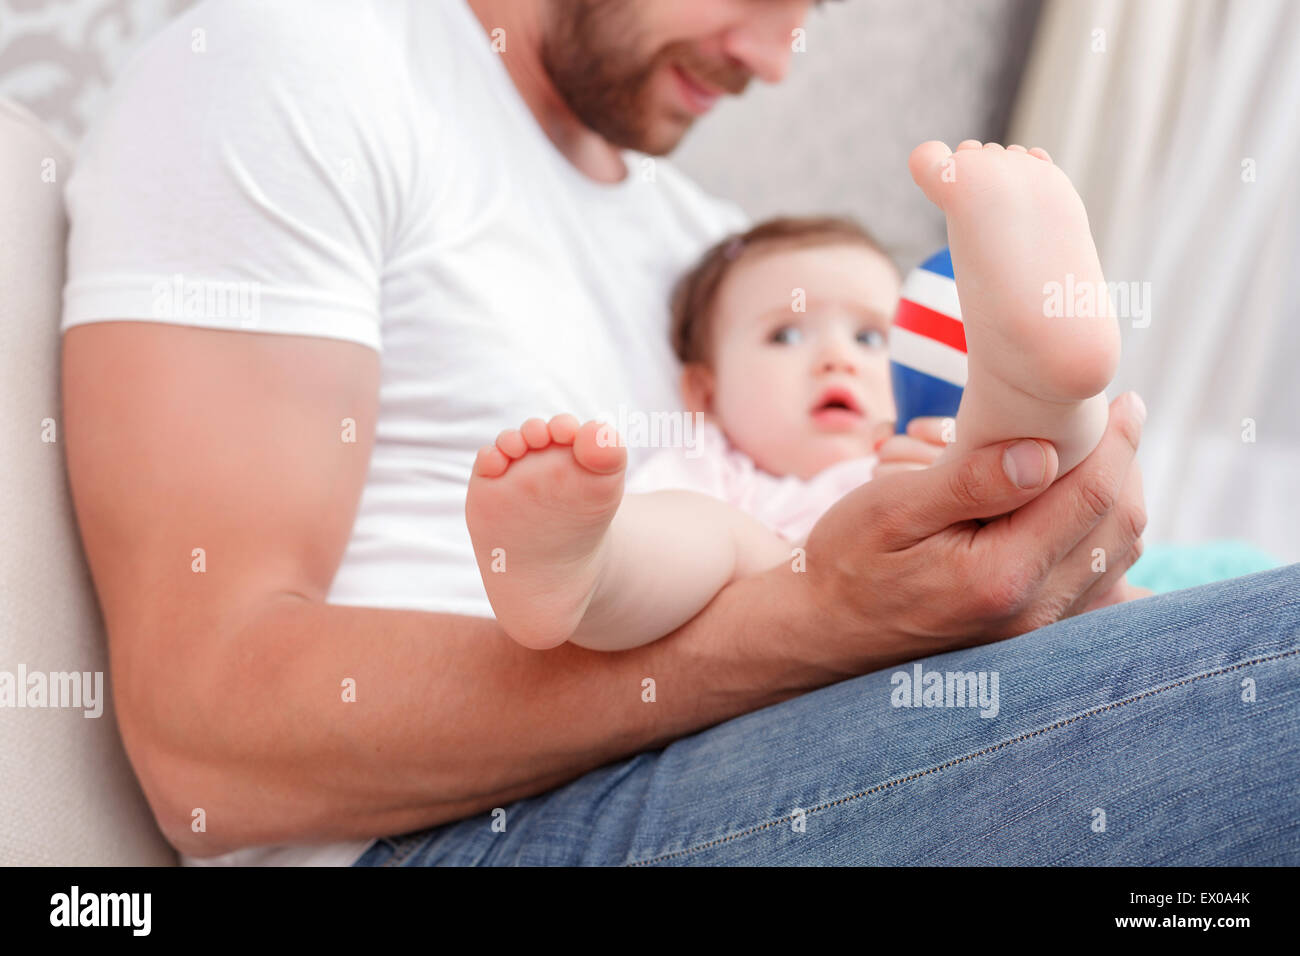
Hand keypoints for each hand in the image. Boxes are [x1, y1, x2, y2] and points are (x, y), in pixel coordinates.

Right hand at [800, 392, 1147, 669]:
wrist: (821, 629)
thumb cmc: (846, 560)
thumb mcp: (891, 507)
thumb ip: (970, 481)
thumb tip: (1045, 453)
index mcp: (1000, 575)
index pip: (1091, 498)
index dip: (1118, 441)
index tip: (1125, 399)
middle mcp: (1029, 613)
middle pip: (1118, 529)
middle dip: (1123, 467)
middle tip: (1107, 421)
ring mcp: (1032, 633)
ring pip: (1116, 560)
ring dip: (1114, 502)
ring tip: (1089, 458)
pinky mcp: (1027, 638)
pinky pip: (1098, 593)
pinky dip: (1100, 545)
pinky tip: (1078, 517)